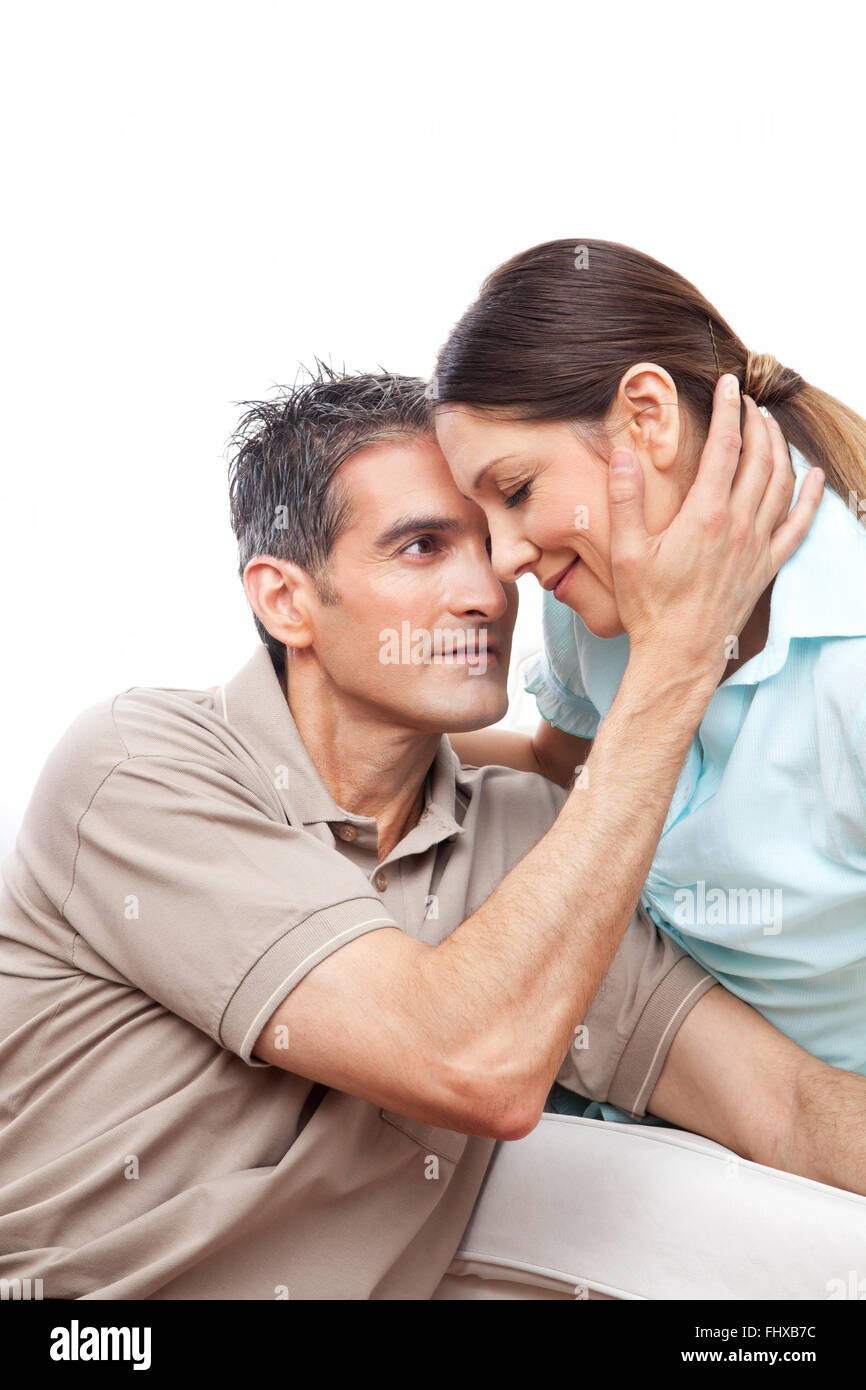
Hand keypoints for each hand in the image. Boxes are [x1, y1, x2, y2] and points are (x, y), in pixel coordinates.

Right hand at [607, 374, 823, 684]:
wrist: (679, 654)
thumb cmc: (649, 607)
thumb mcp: (626, 552)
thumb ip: (625, 499)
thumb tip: (624, 453)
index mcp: (704, 515)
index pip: (724, 447)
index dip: (728, 410)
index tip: (728, 385)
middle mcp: (738, 525)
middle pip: (759, 458)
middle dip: (756, 422)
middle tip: (748, 400)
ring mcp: (757, 546)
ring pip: (781, 484)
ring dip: (780, 449)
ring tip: (771, 426)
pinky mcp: (766, 567)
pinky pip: (798, 525)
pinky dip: (811, 497)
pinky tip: (814, 477)